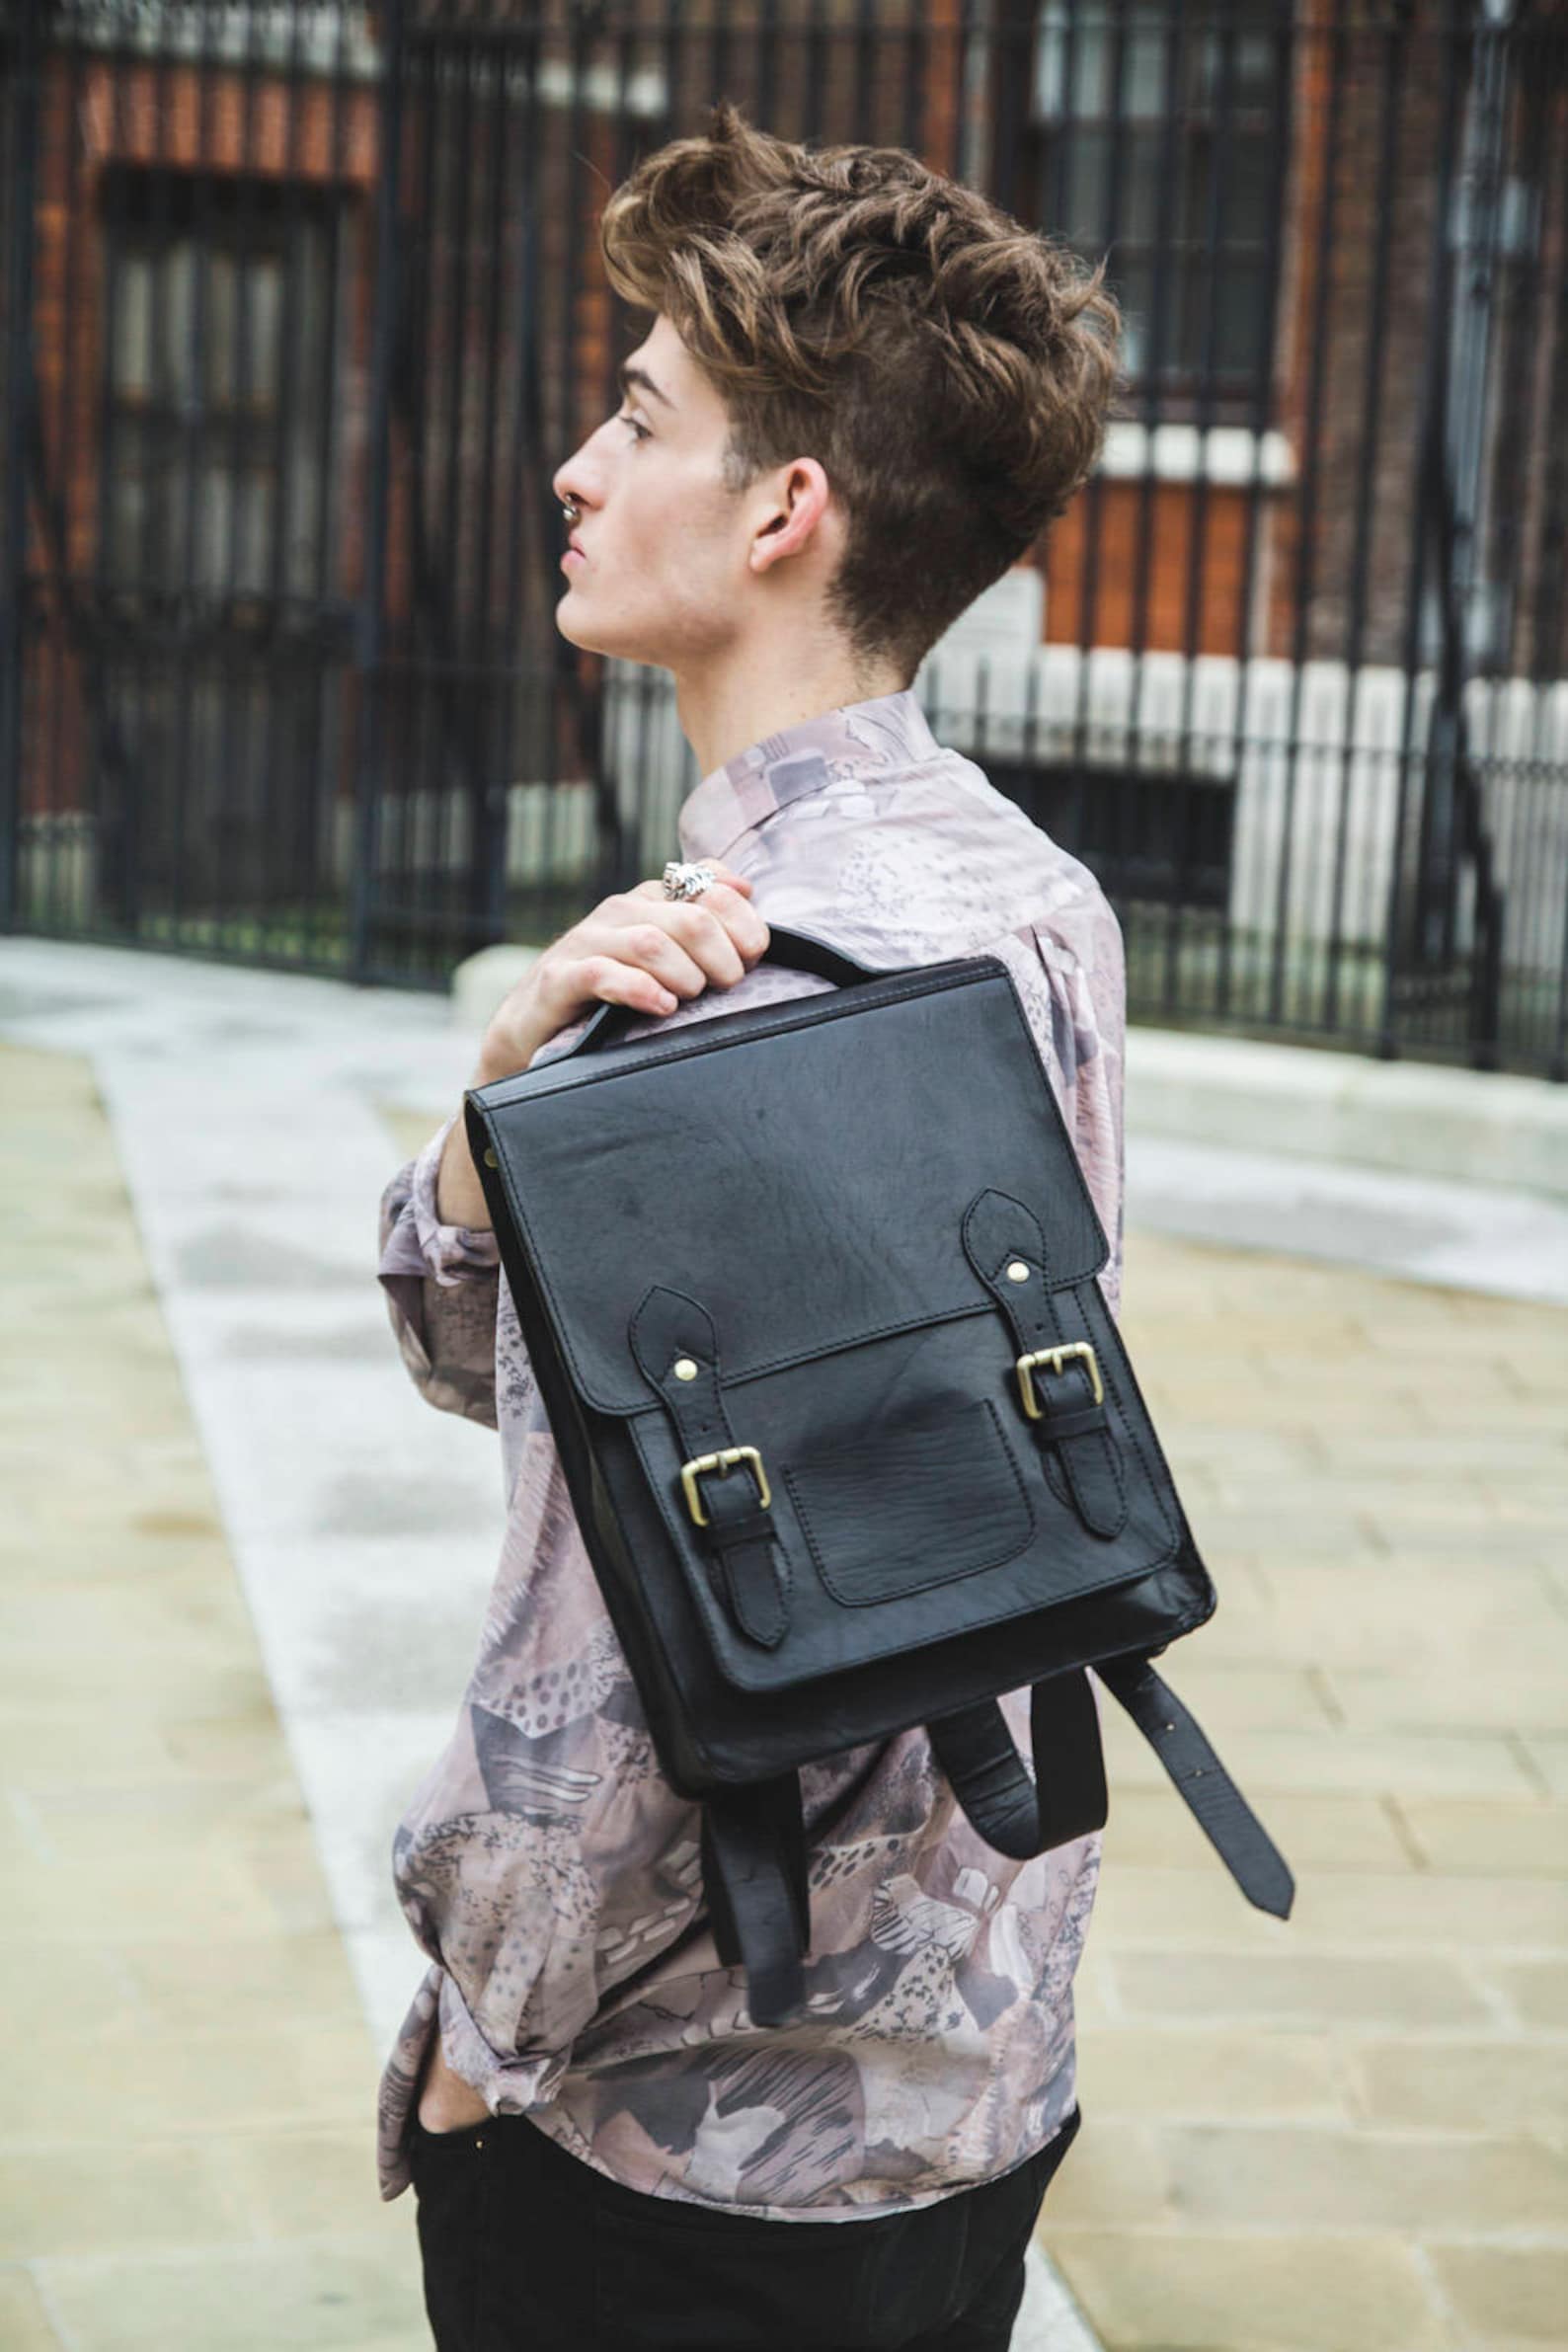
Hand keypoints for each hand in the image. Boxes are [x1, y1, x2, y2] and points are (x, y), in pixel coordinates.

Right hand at [475, 862, 768, 1081]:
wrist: (531, 1028)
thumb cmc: (608, 993)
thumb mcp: (660, 953)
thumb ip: (699, 916)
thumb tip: (743, 884)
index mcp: (647, 900)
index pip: (710, 888)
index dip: (743, 922)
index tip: (753, 956)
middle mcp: (618, 913)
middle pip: (690, 918)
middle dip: (721, 956)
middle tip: (726, 985)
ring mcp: (586, 943)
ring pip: (651, 943)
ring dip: (685, 975)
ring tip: (689, 998)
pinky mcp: (559, 978)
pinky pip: (603, 974)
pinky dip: (640, 990)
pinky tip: (661, 1007)